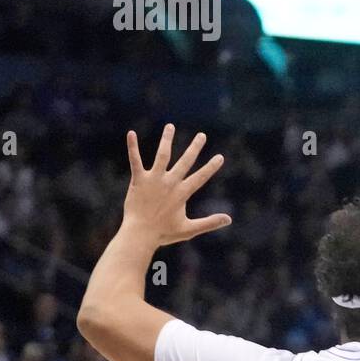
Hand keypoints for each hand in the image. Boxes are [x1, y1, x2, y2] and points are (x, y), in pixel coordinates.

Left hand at [123, 124, 231, 245]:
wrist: (139, 234)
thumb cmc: (163, 233)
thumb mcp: (189, 229)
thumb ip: (209, 223)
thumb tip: (229, 219)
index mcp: (182, 193)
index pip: (200, 177)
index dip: (211, 167)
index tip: (220, 157)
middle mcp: (170, 183)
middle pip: (185, 161)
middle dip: (194, 147)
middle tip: (202, 135)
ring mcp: (154, 179)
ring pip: (162, 155)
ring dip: (167, 140)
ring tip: (170, 126)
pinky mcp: (139, 180)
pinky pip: (135, 160)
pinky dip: (133, 147)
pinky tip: (131, 133)